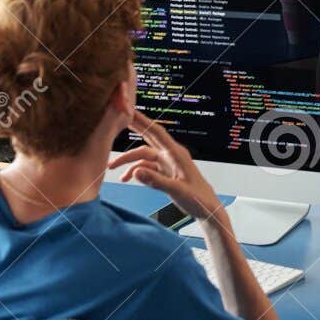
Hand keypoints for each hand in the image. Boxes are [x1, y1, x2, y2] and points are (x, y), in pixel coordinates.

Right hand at [107, 111, 221, 219]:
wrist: (207, 209)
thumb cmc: (198, 199)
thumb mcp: (177, 191)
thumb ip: (156, 181)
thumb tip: (136, 172)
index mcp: (176, 154)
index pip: (156, 132)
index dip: (142, 120)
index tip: (129, 110)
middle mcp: (171, 155)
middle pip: (147, 139)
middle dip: (132, 130)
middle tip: (114, 122)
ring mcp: (167, 163)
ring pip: (143, 156)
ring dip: (128, 161)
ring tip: (111, 167)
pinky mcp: (165, 172)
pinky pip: (146, 167)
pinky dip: (136, 171)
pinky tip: (126, 178)